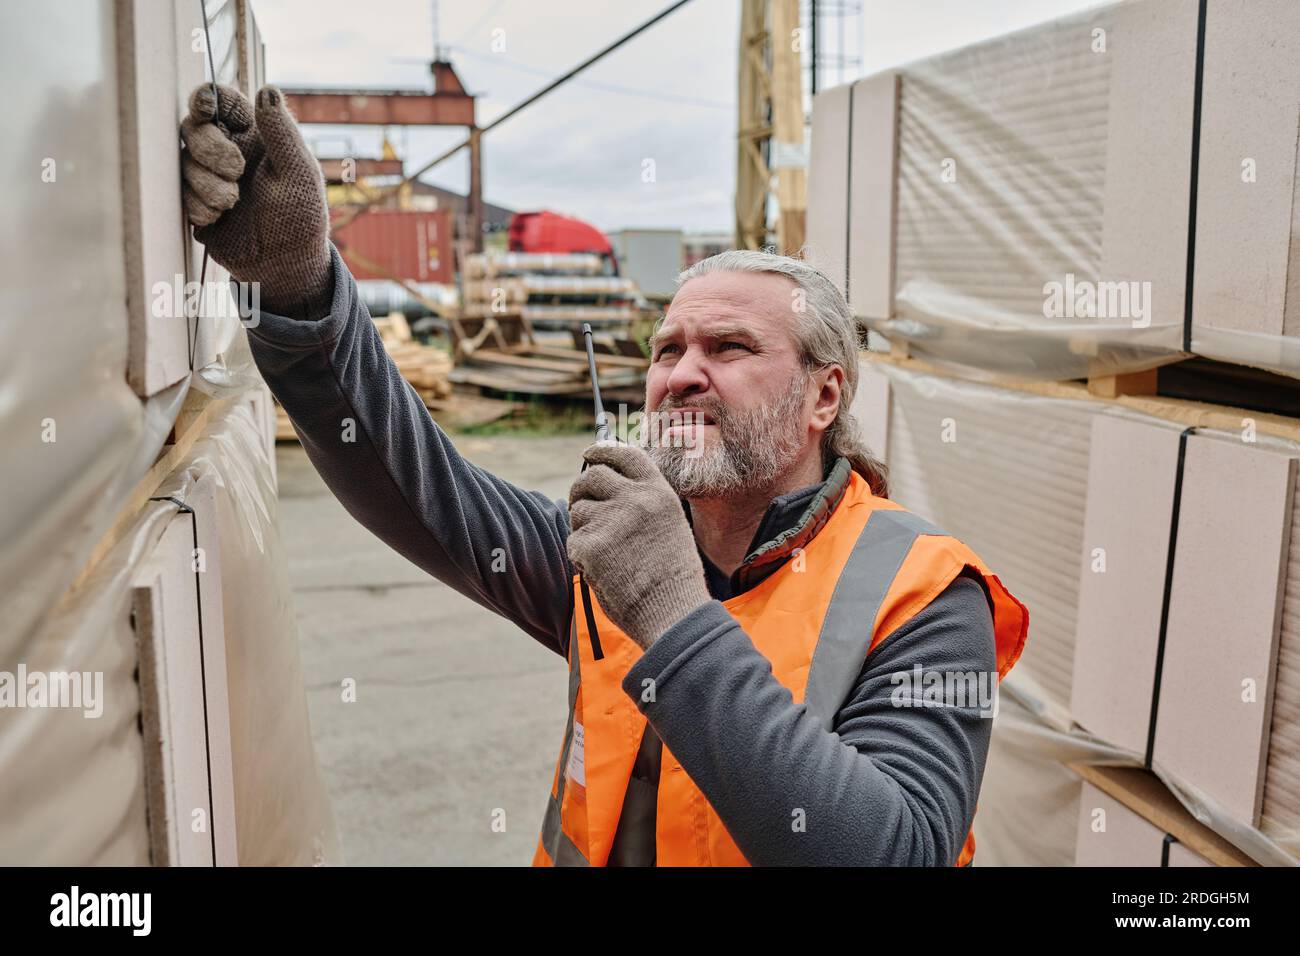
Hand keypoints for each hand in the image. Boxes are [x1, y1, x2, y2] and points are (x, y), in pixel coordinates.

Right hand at [180, 83, 331, 317]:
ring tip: (233, 203)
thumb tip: (267, 90)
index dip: (206, 97)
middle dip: (209, 148)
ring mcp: (208, 178)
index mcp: (254, 136)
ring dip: (206, 183)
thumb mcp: (299, 173)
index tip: (203, 106)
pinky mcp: (196, 205)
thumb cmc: (302, 216)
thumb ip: (282, 133)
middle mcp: (227, 151)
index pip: (222, 102)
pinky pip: (179, 195)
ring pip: (183, 163)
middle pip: (193, 128)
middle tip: (236, 171)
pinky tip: (221, 218)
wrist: (286, 265)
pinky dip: (199, 206)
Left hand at [567, 442, 710, 648]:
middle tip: (579, 502)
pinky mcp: (591, 545)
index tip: (590, 453)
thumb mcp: (670, 526)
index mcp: (658, 492)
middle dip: (581, 488)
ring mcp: (612, 520)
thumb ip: (644, 503)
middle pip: (592, 476)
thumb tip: (606, 486)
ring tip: (604, 552)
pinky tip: (602, 570)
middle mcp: (635, 499)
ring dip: (582, 526)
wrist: (674, 612)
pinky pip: (573, 540)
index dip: (603, 450)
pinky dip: (581, 555)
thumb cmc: (672, 576)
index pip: (625, 454)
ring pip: (578, 509)